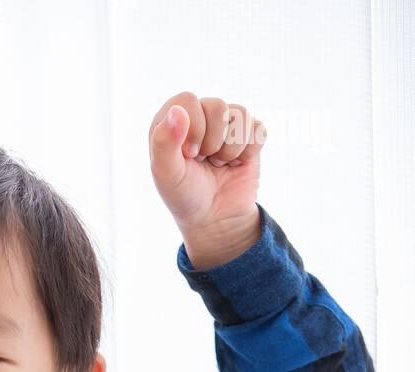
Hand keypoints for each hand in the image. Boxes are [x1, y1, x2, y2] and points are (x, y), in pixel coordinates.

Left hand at [148, 92, 266, 267]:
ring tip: (218, 164)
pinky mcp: (249, 135)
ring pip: (240, 115)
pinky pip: (258, 129)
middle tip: (204, 161)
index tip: (190, 155)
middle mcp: (200, 115)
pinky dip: (248, 152)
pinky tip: (235, 164)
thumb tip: (177, 111)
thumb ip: (164, 143)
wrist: (214, 220)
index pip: (187, 100)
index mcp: (173, 119)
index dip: (192, 128)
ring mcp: (226, 124)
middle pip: (217, 105)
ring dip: (230, 150)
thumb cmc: (185, 196)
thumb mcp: (166, 175)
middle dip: (212, 142)